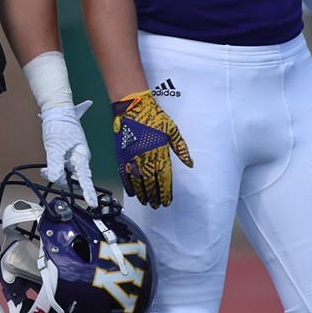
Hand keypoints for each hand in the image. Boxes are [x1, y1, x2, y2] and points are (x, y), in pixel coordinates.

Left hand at [40, 100, 96, 206]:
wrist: (57, 111)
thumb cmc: (59, 127)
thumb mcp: (54, 148)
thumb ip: (56, 165)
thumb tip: (56, 179)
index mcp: (81, 157)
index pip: (85, 177)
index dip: (89, 191)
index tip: (92, 203)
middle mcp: (80, 159)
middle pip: (73, 178)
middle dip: (61, 179)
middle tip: (46, 172)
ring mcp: (74, 157)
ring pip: (66, 173)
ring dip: (55, 173)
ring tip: (45, 168)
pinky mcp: (68, 155)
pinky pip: (62, 167)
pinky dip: (54, 168)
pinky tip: (46, 168)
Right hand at [111, 90, 192, 207]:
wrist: (132, 106)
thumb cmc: (154, 117)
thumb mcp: (172, 130)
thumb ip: (180, 148)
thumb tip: (189, 163)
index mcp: (160, 151)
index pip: (164, 177)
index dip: (165, 191)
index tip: (167, 201)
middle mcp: (145, 156)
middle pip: (150, 181)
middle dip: (154, 195)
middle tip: (157, 206)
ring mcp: (132, 156)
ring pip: (137, 180)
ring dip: (142, 193)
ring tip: (146, 202)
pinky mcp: (121, 153)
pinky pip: (124, 173)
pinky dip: (128, 184)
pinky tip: (131, 192)